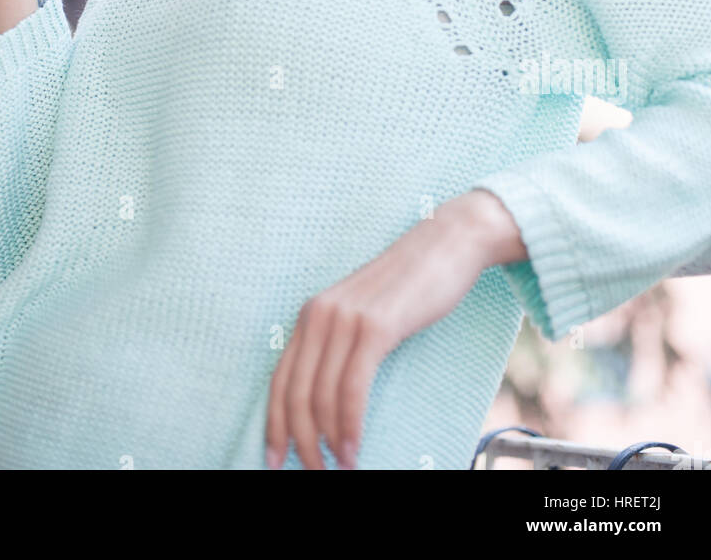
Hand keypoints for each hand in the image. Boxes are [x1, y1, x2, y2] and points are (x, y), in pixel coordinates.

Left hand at [265, 193, 500, 470]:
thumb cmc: (410, 287)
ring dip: (326, 442)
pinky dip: (349, 424)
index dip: (274, 424)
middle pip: (295, 393)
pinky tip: (353, 448)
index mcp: (312, 314)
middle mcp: (319, 315)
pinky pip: (352, 387)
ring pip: (321, 396)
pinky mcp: (374, 326)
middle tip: (312, 473)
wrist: (445, 245)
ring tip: (339, 468)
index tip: (273, 459)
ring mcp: (345, 319)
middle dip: (299, 442)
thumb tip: (329, 401)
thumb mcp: (364, 314)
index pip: (281, 379)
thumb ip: (342, 346)